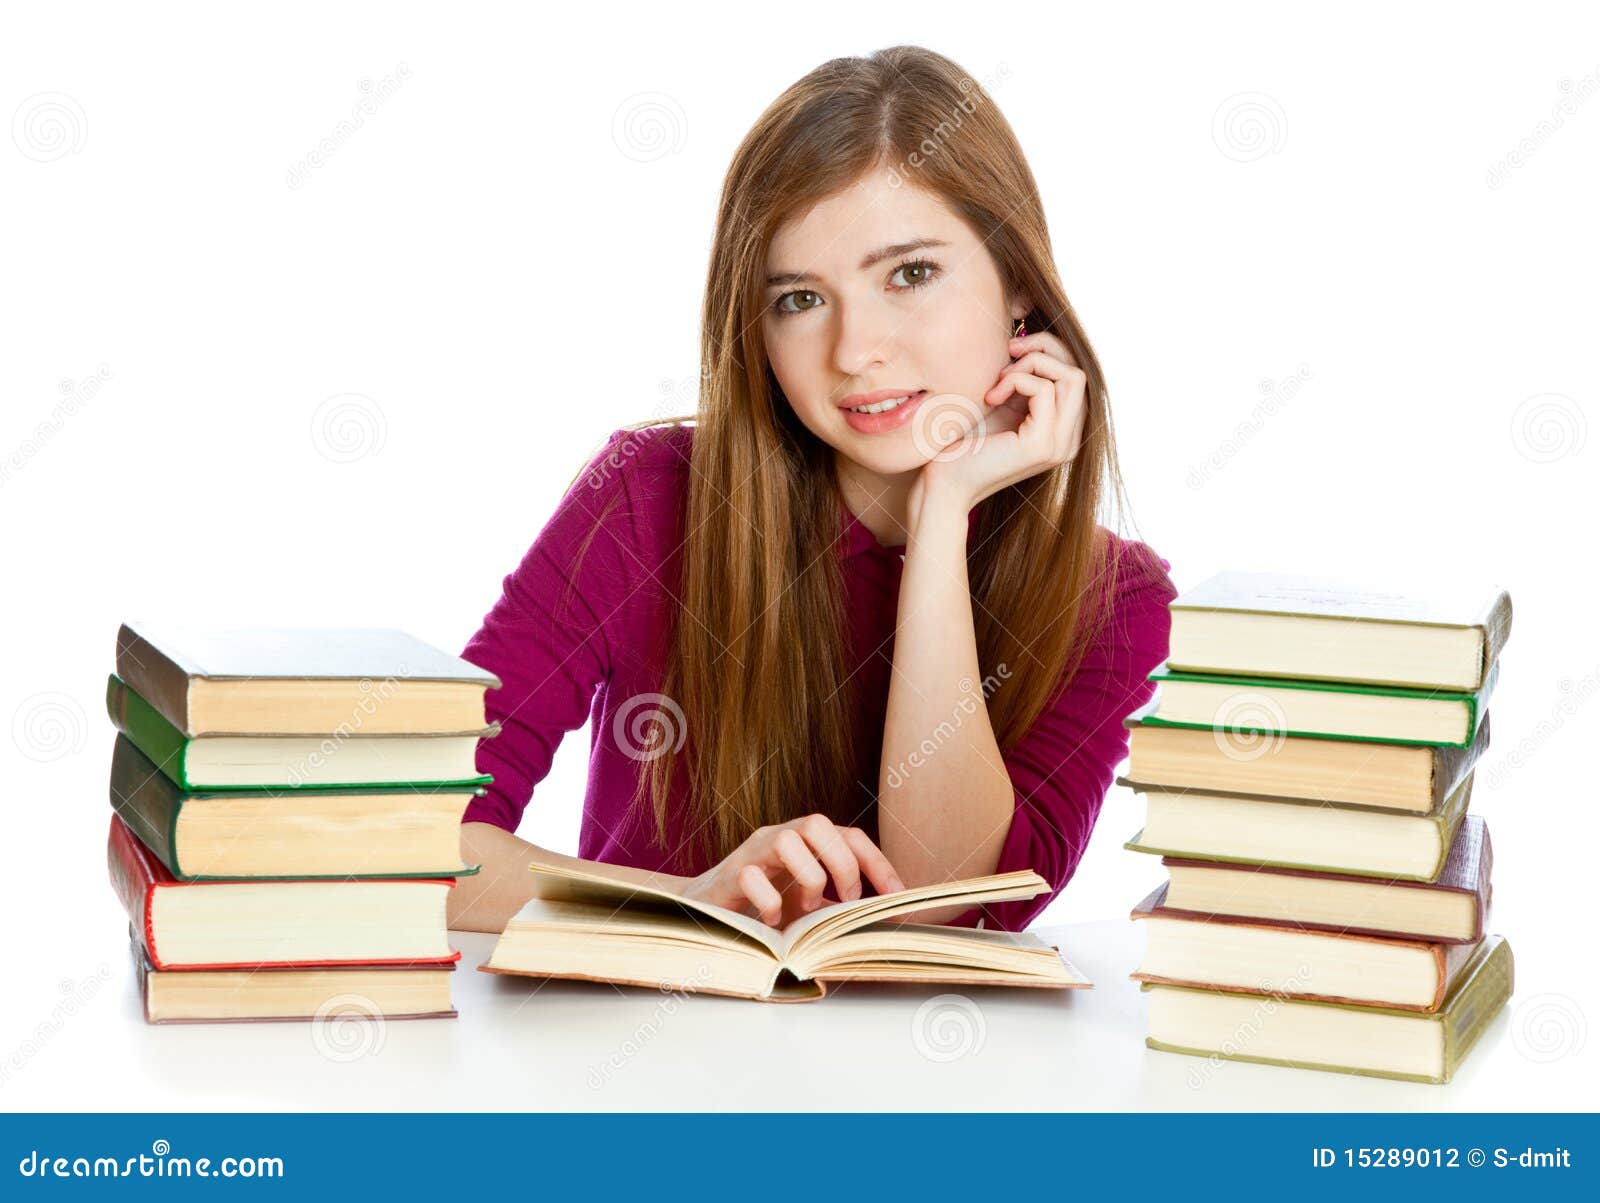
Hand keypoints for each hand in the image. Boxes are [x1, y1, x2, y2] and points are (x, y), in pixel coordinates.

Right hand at [679, 813, 905, 927]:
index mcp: (806, 841)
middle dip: (842, 864)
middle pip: (818, 824)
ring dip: (807, 878)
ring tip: (806, 908)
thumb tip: (888, 920)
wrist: (706, 910)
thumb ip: (841, 906)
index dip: (877, 863)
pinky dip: (769, 904)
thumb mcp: (811, 906)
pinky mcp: (727, 876)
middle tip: (847, 900)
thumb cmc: (766, 907)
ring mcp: (752, 853)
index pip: (849, 834)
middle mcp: (779, 837)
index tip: (897, 896)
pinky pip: (751, 878)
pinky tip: (773, 922)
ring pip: (786, 840)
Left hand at [910, 328, 1088, 521]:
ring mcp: (1060, 446)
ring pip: (1071, 377)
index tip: (1011, 352)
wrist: (943, 482)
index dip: (1048, 352)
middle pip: (1079, 372)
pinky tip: (990, 397)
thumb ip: (1025, 381)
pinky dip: (1016, 381)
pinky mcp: (1042, 446)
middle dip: (1044, 350)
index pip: (1076, 376)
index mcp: (1062, 431)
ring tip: (998, 381)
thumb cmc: (963, 441)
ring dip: (1031, 365)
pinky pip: (1045, 390)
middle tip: (1008, 351)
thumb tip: (1037, 340)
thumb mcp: (1001, 402)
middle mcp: (1069, 440)